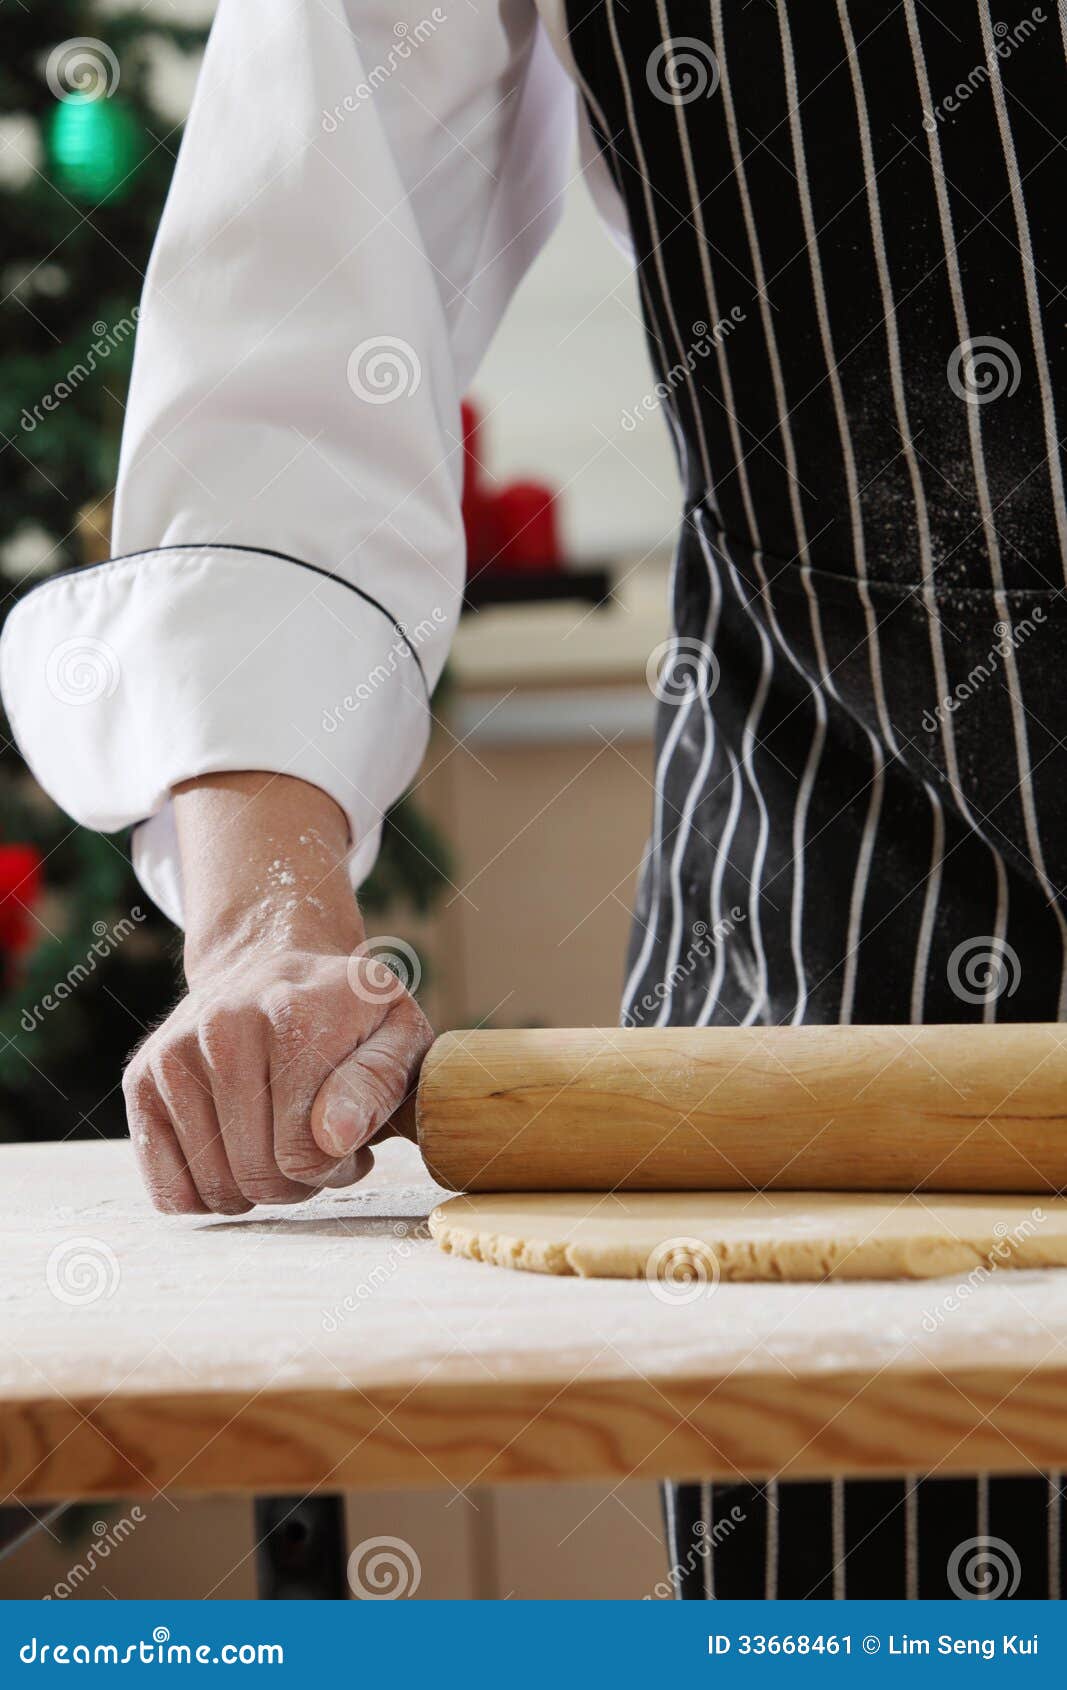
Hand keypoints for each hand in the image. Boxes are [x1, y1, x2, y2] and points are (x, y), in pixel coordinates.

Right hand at [122, 772, 431, 1214]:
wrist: (270, 960)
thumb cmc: (347, 1013)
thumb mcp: (398, 1033)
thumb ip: (378, 1083)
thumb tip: (333, 1136)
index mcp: (293, 1016)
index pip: (307, 1153)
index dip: (338, 1167)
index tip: (350, 1140)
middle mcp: (222, 1028)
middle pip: (260, 1176)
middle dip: (299, 1181)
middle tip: (315, 1144)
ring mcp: (174, 1054)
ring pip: (216, 1188)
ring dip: (255, 1188)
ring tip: (279, 1142)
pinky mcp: (142, 1079)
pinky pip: (168, 1189)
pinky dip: (206, 1194)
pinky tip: (235, 1155)